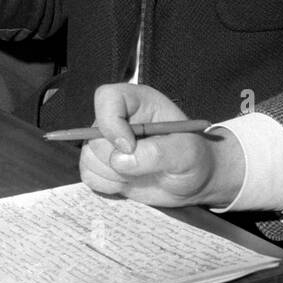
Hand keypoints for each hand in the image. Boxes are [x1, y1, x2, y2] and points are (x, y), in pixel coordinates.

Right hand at [79, 83, 242, 208]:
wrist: (194, 182)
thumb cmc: (194, 160)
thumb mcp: (185, 154)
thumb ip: (157, 153)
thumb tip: (120, 160)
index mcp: (138, 102)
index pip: (107, 98)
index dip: (111, 122)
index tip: (129, 147)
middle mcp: (118, 118)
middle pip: (94, 134)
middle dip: (116, 158)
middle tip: (143, 167)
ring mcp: (107, 141)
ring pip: (88, 157)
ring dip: (113, 174)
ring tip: (140, 175)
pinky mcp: (103, 164)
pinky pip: (89, 175)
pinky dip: (107, 185)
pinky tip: (128, 183)